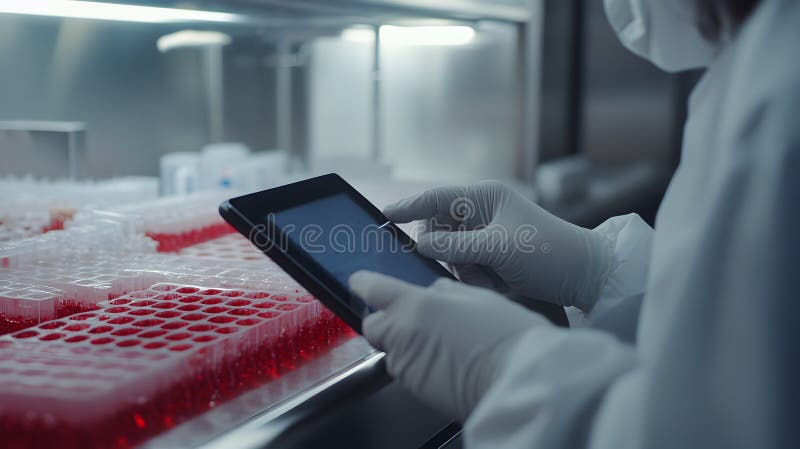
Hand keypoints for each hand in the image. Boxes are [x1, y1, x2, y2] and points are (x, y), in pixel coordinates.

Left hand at [349, 270, 549, 421]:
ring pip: (392, 350)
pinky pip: (408, 371)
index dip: (364, 284)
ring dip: (406, 345)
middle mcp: (403, 334)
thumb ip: (445, 291)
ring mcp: (407, 365)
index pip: (373, 289)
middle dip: (386, 322)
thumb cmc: (508, 337)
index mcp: (417, 305)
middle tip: (413, 320)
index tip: (360, 282)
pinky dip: (419, 365)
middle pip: (374, 325)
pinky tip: (446, 363)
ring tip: (442, 345)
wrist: (520, 381)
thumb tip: (432, 291)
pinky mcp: (415, 389)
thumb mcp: (477, 296)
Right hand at [384, 181, 611, 310]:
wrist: (585, 275)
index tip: (383, 215)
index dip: (408, 207)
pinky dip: (477, 279)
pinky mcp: (491, 257)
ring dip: (467, 270)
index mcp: (484, 198)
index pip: (436, 199)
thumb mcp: (499, 248)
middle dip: (450, 254)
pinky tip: (500, 282)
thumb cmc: (548, 252)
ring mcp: (485, 236)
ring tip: (495, 277)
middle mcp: (481, 213)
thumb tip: (417, 245)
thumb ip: (454, 247)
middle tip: (473, 266)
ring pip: (450, 255)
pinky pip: (465, 269)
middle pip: (439, 232)